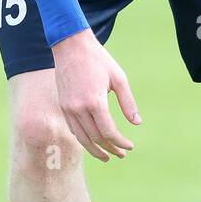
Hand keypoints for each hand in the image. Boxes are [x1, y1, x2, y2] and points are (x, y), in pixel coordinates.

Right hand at [52, 29, 141, 160]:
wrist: (71, 46)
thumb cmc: (98, 59)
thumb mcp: (118, 78)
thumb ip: (128, 102)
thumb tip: (137, 123)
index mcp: (95, 101)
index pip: (108, 131)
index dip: (119, 142)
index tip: (129, 146)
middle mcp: (79, 108)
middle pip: (95, 138)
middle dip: (110, 149)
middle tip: (121, 154)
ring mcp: (68, 108)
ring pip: (81, 138)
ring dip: (95, 150)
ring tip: (107, 156)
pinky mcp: (63, 105)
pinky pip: (73, 128)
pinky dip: (83, 138)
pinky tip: (92, 141)